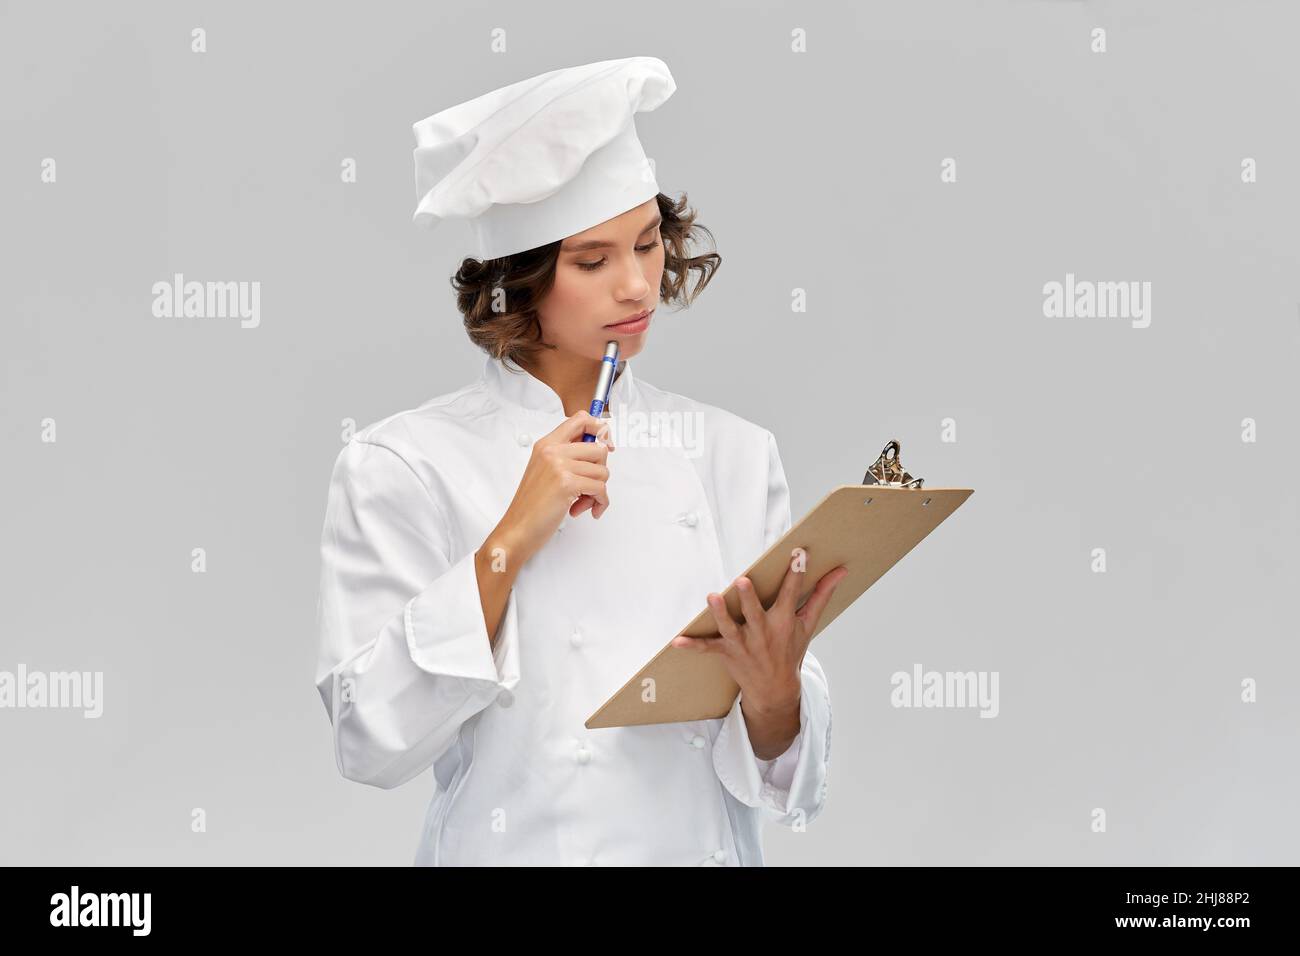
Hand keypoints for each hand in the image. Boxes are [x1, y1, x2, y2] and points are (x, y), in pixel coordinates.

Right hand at [493, 411, 615, 562]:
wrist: (517, 529)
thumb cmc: (532, 505)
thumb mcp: (545, 471)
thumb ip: (567, 457)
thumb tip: (600, 449)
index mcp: (546, 444)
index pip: (581, 418)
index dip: (600, 429)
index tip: (607, 446)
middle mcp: (552, 450)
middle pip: (599, 449)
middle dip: (600, 471)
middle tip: (589, 487)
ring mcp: (559, 465)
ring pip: (603, 471)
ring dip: (598, 491)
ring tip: (582, 502)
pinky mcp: (567, 483)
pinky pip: (600, 488)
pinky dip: (600, 502)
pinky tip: (586, 510)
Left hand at [672, 554, 848, 712]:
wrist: (776, 689)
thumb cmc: (790, 650)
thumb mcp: (808, 624)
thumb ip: (821, 595)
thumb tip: (840, 571)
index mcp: (783, 621)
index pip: (790, 593)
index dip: (795, 574)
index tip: (798, 555)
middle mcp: (763, 632)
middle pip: (755, 612)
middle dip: (749, 597)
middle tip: (743, 580)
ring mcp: (744, 644)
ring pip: (730, 627)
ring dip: (721, 614)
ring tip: (712, 597)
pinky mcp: (727, 652)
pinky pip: (707, 649)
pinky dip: (693, 645)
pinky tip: (677, 641)